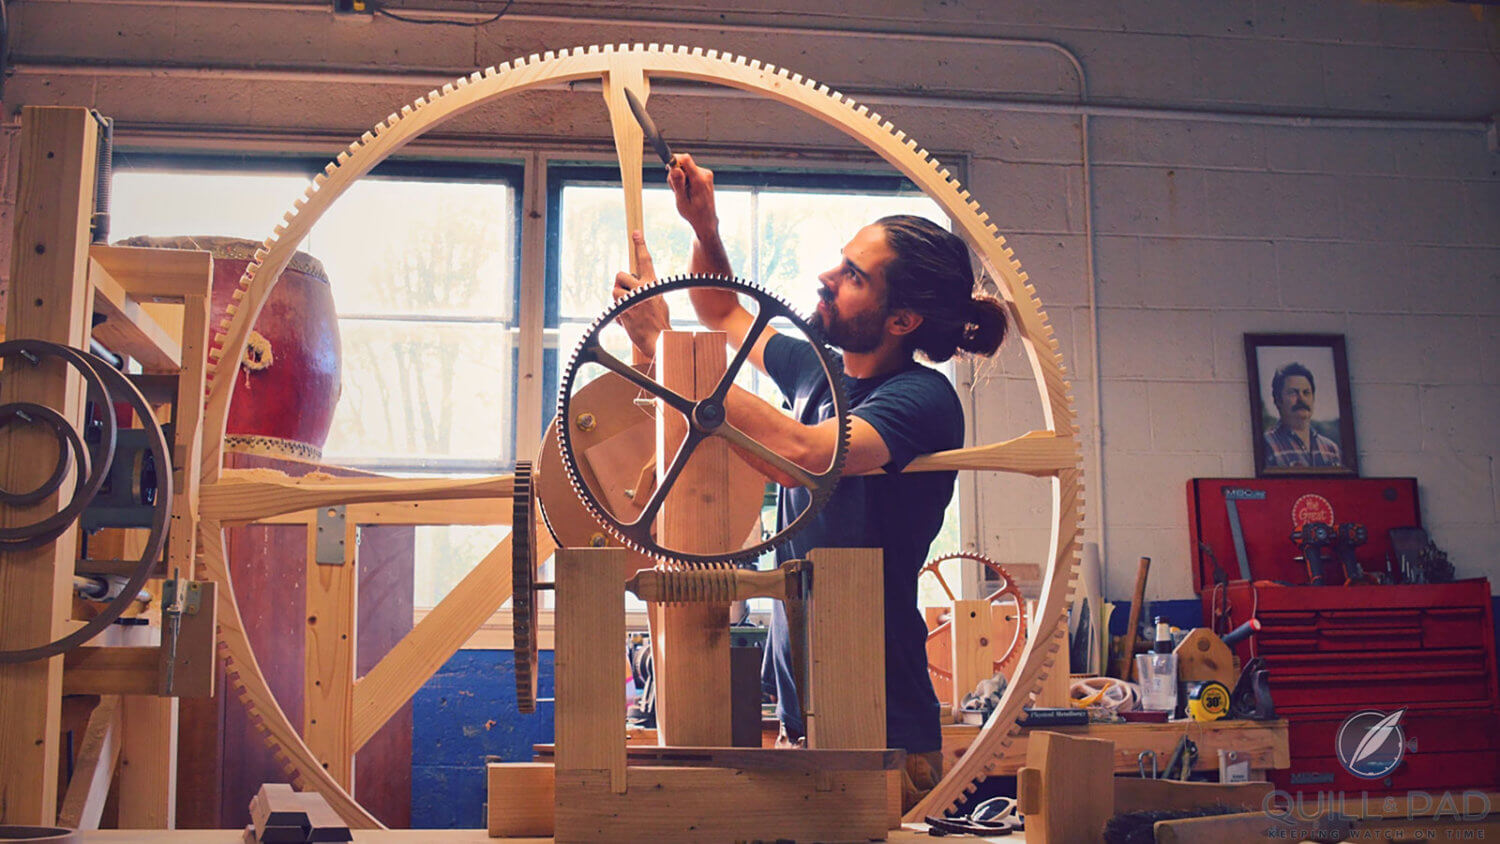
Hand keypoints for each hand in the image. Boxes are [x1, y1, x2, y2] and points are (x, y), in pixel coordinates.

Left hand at [613, 231, 669, 360]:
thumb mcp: (658, 299)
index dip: (640, 245)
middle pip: (620, 275)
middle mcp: (644, 289)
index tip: (635, 232)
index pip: (645, 260)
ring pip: (614, 290)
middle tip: (626, 296)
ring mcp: (634, 300)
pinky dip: (617, 313)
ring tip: (628, 310)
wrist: (659, 339)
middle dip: (619, 285)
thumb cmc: (659, 321)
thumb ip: (648, 289)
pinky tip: (627, 321)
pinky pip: (613, 306)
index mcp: (653, 284)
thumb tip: (635, 284)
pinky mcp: (625, 310)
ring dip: (617, 300)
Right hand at [667, 153, 717, 237]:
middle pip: (683, 163)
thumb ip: (678, 184)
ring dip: (680, 178)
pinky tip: (687, 191)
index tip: (668, 170)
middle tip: (676, 190)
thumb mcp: (682, 201)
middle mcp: (704, 174)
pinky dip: (685, 179)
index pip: (685, 159)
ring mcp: (706, 174)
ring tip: (683, 192)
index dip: (674, 161)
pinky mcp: (704, 175)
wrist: (706, 220)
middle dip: (675, 174)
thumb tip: (674, 168)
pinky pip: (690, 171)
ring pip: (685, 168)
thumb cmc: (693, 213)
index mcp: (699, 180)